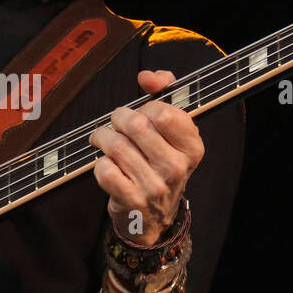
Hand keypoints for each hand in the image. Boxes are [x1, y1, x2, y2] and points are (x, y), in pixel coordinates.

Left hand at [88, 69, 204, 246]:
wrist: (152, 215)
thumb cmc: (159, 163)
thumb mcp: (172, 129)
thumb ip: (164, 92)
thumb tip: (147, 76)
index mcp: (192, 147)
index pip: (163, 112)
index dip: (144, 107)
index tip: (141, 112)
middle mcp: (176, 167)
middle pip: (134, 125)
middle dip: (118, 119)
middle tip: (115, 124)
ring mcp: (154, 186)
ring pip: (115, 145)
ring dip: (102, 138)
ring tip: (103, 140)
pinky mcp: (131, 200)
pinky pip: (104, 169)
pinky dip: (99, 163)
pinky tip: (107, 165)